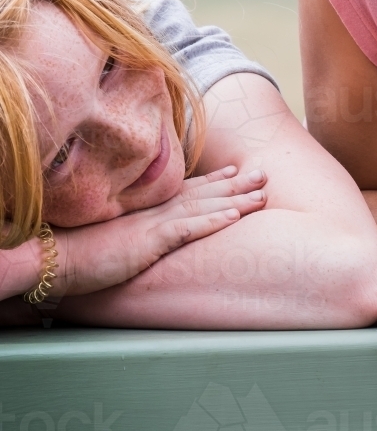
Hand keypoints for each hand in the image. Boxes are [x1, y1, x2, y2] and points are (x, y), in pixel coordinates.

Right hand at [56, 165, 266, 295]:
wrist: (57, 257)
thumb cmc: (83, 251)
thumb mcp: (119, 237)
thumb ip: (140, 232)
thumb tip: (152, 237)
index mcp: (148, 209)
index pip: (188, 190)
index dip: (215, 181)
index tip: (237, 172)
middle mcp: (155, 210)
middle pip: (203, 193)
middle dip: (236, 184)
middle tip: (265, 175)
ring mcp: (154, 222)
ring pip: (204, 206)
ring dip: (235, 200)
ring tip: (262, 194)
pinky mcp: (150, 240)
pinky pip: (188, 228)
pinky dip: (213, 220)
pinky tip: (234, 216)